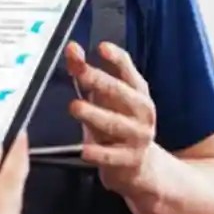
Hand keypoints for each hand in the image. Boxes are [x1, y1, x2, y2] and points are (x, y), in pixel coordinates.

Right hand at [0, 131, 29, 213]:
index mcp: (9, 193)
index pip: (18, 164)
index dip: (20, 147)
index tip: (22, 132)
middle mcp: (14, 209)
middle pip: (16, 182)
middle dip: (11, 165)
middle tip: (5, 147)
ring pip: (8, 198)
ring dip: (2, 183)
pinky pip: (0, 212)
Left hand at [64, 41, 156, 190]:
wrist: (138, 165)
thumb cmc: (118, 123)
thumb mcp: (104, 98)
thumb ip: (86, 73)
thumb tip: (72, 50)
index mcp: (138, 92)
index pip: (128, 70)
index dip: (116, 58)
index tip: (102, 47)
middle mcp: (142, 111)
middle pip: (120, 93)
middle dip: (100, 81)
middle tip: (81, 73)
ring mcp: (138, 136)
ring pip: (114, 123)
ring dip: (94, 114)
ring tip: (76, 107)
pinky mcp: (129, 160)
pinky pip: (111, 155)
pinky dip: (98, 153)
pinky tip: (84, 150)